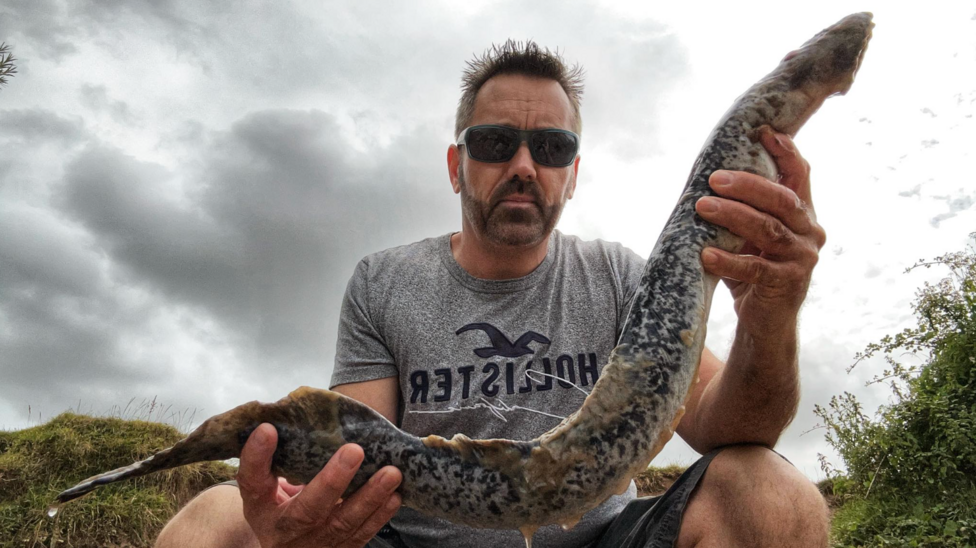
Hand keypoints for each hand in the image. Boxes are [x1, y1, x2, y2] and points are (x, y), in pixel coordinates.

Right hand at [237, 423, 401, 547]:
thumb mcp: (266, 486)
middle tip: (354, 450)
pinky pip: (361, 535)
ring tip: (391, 473)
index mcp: (261, 508)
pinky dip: (380, 515)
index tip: (267, 429)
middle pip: (307, 510)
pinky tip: (395, 495)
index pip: (252, 483)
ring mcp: (314, 545)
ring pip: (343, 524)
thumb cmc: (278, 505)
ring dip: (370, 497)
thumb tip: (284, 417)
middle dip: (332, 480)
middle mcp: (285, 531)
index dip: (257, 457)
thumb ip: (274, 458)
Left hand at [695, 126, 825, 330]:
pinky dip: (728, 261)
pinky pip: (755, 268)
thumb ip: (743, 210)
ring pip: (768, 229)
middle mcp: (809, 232)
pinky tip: (705, 254)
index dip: (787, 153)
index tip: (766, 133)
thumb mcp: (749, 237)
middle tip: (714, 178)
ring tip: (703, 207)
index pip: (801, 176)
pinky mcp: (788, 284)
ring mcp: (802, 258)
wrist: (764, 323)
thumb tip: (708, 178)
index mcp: (803, 214)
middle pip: (782, 199)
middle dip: (748, 185)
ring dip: (732, 216)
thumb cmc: (752, 273)